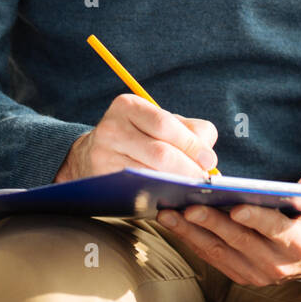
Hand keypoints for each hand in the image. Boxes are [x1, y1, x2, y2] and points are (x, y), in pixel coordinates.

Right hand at [54, 94, 217, 182]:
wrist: (92, 154)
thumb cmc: (137, 137)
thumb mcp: (158, 123)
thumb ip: (190, 131)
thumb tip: (208, 158)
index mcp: (128, 106)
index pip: (165, 124)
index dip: (191, 144)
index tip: (209, 160)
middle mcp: (111, 127)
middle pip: (159, 152)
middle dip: (188, 169)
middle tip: (203, 180)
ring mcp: (103, 155)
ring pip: (149, 173)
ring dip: (176, 183)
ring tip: (192, 188)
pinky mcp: (102, 179)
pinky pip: (137, 188)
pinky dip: (158, 192)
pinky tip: (171, 195)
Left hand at [156, 173, 300, 284]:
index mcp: (299, 244)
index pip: (276, 230)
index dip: (256, 219)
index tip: (236, 207)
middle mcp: (276, 263)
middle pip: (239, 241)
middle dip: (211, 223)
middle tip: (187, 207)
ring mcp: (256, 273)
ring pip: (219, 251)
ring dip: (191, 233)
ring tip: (168, 215)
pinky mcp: (240, 276)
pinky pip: (212, 257)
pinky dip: (192, 240)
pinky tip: (174, 224)